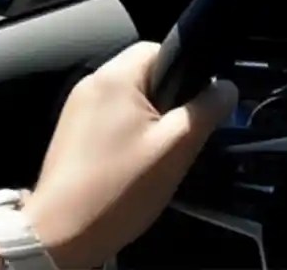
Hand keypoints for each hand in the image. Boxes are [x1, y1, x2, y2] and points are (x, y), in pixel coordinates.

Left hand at [22, 42, 237, 267]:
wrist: (60, 236)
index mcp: (115, 76)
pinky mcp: (71, 133)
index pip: (162, 49)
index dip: (188, 75)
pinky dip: (128, 136)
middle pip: (146, 76)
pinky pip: (112, 120)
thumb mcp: (176, 148)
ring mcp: (77, 109)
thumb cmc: (117, 189)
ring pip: (131, 101)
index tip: (195, 108)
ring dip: (149, 122)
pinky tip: (132, 166)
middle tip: (176, 139)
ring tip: (154, 157)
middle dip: (169, 103)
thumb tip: (226, 88)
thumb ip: (206, 110)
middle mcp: (91, 84)